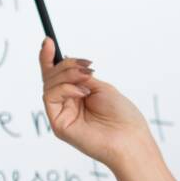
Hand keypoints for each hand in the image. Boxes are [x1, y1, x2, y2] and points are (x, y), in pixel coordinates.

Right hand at [38, 37, 152, 168]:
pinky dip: (65, 89)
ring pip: (49, 85)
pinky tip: (82, 92)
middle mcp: (67, 105)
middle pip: (52, 77)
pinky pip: (50, 97)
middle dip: (66, 65)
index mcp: (78, 97)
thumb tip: (67, 62)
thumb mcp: (102, 88)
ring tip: (87, 79)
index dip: (50, 59)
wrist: (130, 139)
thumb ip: (82, 77)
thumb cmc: (123, 117)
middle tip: (87, 66)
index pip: (58, 76)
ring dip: (67, 75)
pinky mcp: (58, 124)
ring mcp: (62, 115)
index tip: (49, 41)